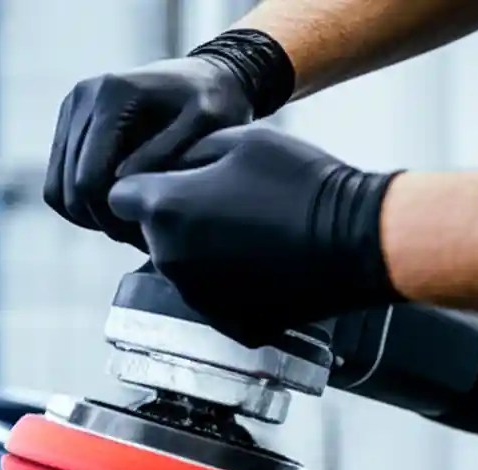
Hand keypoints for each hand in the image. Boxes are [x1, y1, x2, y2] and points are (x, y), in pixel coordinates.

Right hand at [43, 30, 293, 247]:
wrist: (208, 75)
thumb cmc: (215, 103)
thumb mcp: (205, 125)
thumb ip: (164, 153)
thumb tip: (119, 182)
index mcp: (111, 96)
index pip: (88, 181)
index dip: (112, 218)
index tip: (146, 233)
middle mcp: (82, 96)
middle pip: (67, 190)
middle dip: (101, 221)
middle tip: (140, 236)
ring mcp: (71, 107)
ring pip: (56, 190)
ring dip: (87, 217)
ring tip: (129, 221)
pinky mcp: (69, 121)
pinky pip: (57, 180)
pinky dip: (80, 204)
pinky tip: (116, 206)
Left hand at [107, 126, 403, 346]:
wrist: (358, 240)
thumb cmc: (303, 183)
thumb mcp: (241, 139)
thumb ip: (187, 150)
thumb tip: (167, 165)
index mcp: (165, 210)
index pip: (119, 196)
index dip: (143, 182)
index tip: (173, 177)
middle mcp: (169, 259)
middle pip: (151, 233)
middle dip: (174, 216)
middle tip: (224, 199)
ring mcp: (197, 297)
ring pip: (180, 266)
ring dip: (201, 248)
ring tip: (250, 229)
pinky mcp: (226, 322)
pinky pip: (212, 296)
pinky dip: (228, 281)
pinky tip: (264, 261)